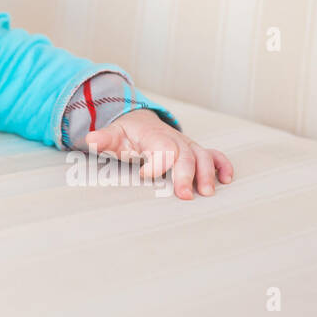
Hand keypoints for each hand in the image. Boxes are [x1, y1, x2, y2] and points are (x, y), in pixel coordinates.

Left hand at [83, 109, 233, 199]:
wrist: (140, 121)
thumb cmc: (127, 134)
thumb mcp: (113, 135)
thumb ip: (104, 138)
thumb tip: (91, 139)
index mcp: (154, 136)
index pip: (161, 147)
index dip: (157, 162)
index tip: (144, 175)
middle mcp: (174, 139)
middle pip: (185, 154)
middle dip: (186, 174)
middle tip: (185, 196)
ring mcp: (187, 145)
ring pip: (203, 156)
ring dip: (207, 173)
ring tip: (207, 193)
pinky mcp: (195, 151)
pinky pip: (214, 155)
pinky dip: (222, 165)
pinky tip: (226, 179)